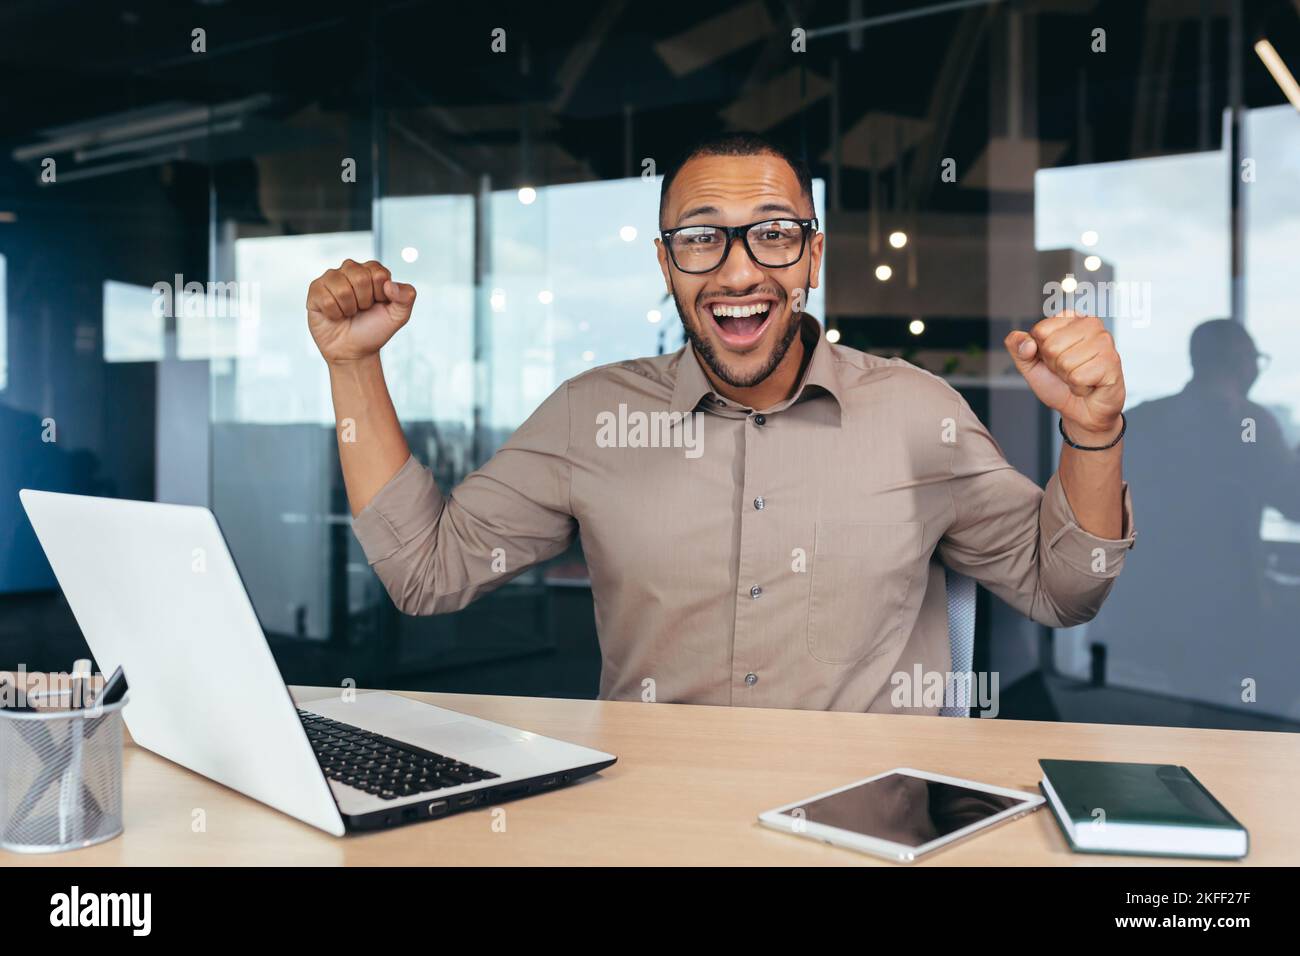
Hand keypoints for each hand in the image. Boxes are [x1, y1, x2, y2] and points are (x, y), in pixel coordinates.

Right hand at [307, 259, 415, 364]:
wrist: (354, 351)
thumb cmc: (374, 329)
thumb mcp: (399, 315)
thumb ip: (407, 296)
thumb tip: (390, 285)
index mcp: (371, 270)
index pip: (379, 273)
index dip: (380, 294)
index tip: (378, 304)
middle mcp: (350, 269)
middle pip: (359, 277)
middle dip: (364, 301)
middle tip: (361, 310)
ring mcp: (331, 278)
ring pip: (342, 288)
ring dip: (349, 308)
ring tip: (348, 313)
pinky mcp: (315, 290)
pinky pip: (326, 299)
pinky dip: (334, 314)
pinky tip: (335, 316)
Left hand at [1004, 311, 1125, 442]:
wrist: (1082, 411)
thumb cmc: (1059, 384)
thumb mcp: (1030, 365)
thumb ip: (1018, 347)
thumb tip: (1026, 343)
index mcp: (1070, 319)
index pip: (1040, 330)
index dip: (1041, 351)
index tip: (1054, 358)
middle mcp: (1090, 324)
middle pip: (1052, 346)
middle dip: (1054, 365)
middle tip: (1068, 370)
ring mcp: (1104, 342)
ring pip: (1065, 361)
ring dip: (1067, 377)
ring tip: (1079, 377)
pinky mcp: (1112, 362)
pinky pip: (1078, 377)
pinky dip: (1078, 387)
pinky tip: (1089, 384)